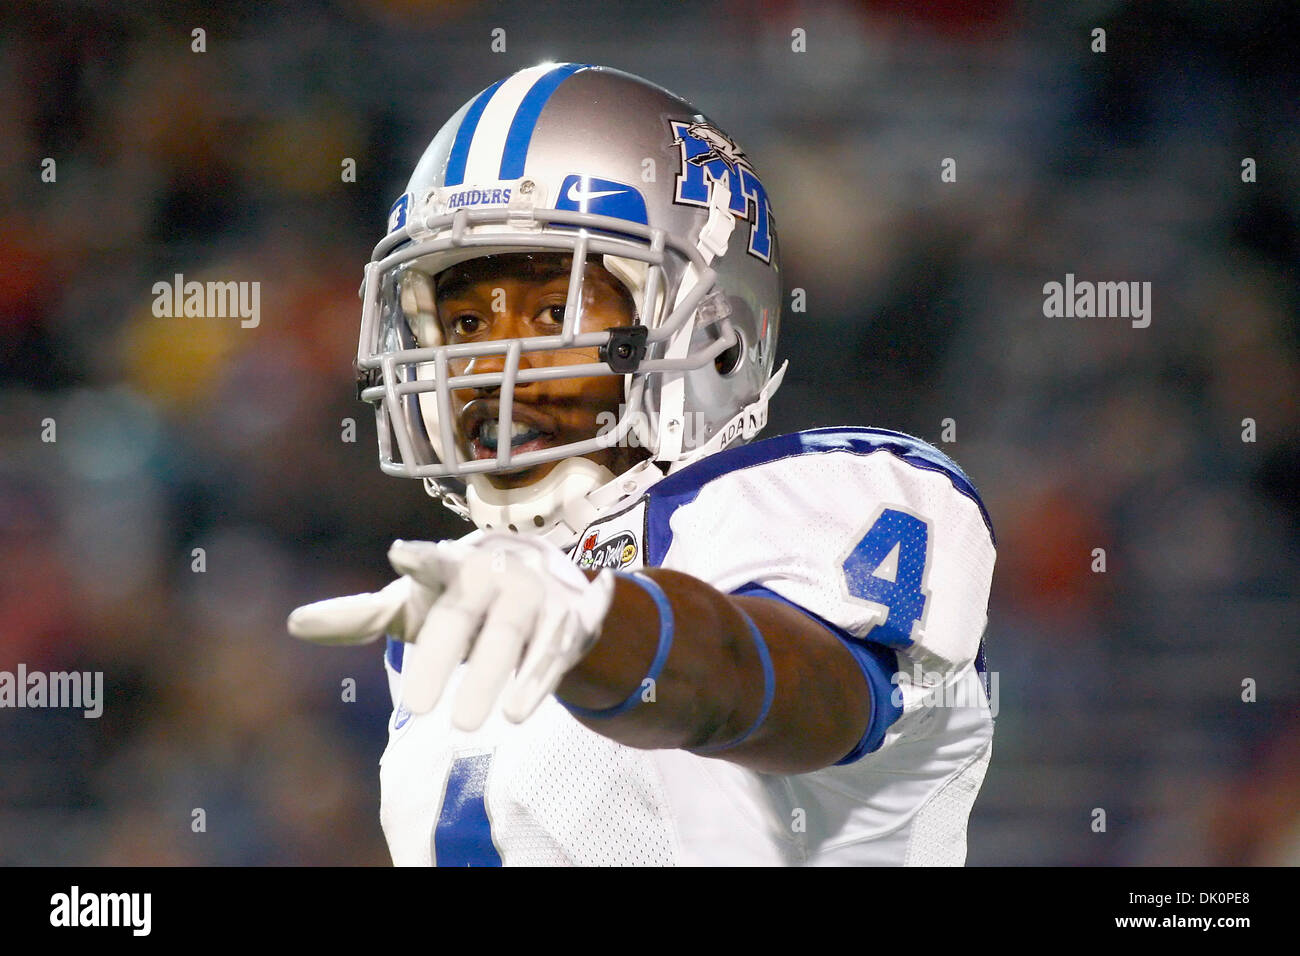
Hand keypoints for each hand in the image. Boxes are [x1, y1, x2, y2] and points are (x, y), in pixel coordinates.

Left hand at [288, 533, 615, 730]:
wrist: (542, 580)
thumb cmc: (460, 598)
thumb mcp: (412, 606)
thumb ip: (359, 616)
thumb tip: (293, 623)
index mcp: (451, 566)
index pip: (432, 562)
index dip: (419, 560)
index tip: (401, 555)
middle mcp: (495, 574)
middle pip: (469, 614)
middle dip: (448, 656)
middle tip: (418, 710)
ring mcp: (536, 593)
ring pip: (517, 633)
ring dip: (502, 676)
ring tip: (480, 723)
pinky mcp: (570, 617)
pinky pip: (554, 651)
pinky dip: (538, 681)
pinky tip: (519, 710)